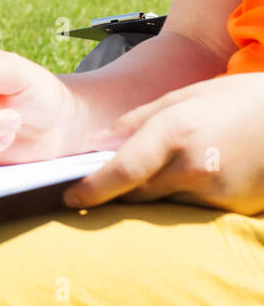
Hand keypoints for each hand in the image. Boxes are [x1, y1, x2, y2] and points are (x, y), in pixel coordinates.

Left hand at [63, 72, 263, 213]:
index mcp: (176, 132)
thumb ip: (134, 122)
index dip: (92, 189)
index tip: (70, 198)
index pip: (122, 172)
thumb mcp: (182, 98)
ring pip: (163, 202)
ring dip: (152, 191)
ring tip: (166, 165)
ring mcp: (216, 191)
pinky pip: (191, 207)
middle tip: (100, 183)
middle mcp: (194, 166)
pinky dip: (181, 195)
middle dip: (116, 191)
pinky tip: (195, 173)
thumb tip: (94, 145)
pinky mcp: (233, 207)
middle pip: (136, 193)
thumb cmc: (236, 101)